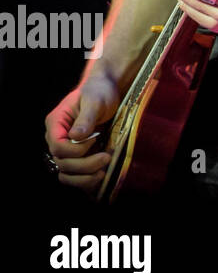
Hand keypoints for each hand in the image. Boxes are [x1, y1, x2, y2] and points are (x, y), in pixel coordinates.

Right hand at [44, 71, 119, 194]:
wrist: (106, 92)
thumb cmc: (99, 92)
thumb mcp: (95, 100)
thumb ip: (86, 118)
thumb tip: (75, 136)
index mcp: (56, 124)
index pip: (57, 147)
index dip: (75, 150)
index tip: (94, 139)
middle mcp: (57, 139)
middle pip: (62, 163)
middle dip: (85, 165)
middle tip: (107, 157)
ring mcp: (67, 150)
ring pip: (66, 174)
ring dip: (84, 178)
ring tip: (103, 172)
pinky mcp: (78, 157)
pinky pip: (75, 176)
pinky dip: (86, 180)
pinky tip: (101, 175)